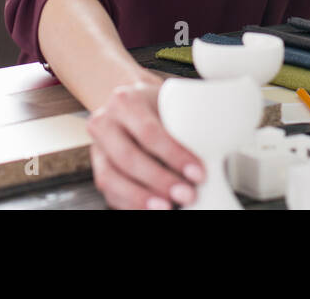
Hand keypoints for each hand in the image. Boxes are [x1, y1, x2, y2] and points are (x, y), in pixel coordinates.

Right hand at [86, 74, 206, 209]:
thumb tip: (212, 154)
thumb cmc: (157, 105)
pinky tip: (151, 208)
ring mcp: (97, 147)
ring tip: (167, 207)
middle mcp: (104, 122)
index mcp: (125, 101)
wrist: (133, 102)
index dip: (173, 155)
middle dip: (159, 180)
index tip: (197, 173)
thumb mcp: (170, 102)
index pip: (148, 132)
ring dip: (140, 197)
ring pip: (110, 178)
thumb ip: (184, 123)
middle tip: (186, 194)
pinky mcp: (98, 168)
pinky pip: (109, 192)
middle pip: (128, 158)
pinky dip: (130, 204)